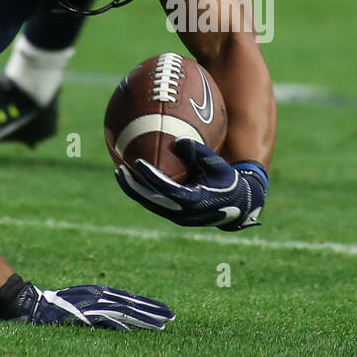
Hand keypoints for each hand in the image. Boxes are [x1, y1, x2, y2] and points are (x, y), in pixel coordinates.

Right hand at [0, 277, 173, 330]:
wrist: (29, 304)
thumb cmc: (53, 307)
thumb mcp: (78, 305)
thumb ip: (93, 310)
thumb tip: (112, 319)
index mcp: (98, 294)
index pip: (127, 299)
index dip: (146, 305)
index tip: (164, 311)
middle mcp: (97, 297)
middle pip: (130, 303)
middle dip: (151, 310)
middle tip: (172, 317)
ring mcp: (90, 305)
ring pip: (123, 311)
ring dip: (143, 318)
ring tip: (162, 324)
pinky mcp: (83, 314)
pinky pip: (106, 319)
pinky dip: (121, 323)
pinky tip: (133, 329)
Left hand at [116, 140, 266, 230]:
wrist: (238, 205)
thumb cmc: (227, 180)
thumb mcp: (216, 165)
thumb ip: (199, 152)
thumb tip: (179, 140)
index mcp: (194, 200)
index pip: (166, 189)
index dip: (151, 176)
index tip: (137, 162)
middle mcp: (183, 212)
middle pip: (151, 201)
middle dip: (133, 188)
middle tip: (119, 171)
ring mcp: (178, 216)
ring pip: (150, 204)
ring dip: (134, 191)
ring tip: (120, 174)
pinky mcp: (176, 215)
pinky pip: (155, 203)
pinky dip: (143, 192)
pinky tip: (133, 177)